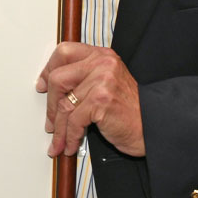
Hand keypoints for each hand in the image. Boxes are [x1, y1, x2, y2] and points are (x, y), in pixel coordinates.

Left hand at [36, 42, 144, 157]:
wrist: (154, 126)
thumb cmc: (130, 109)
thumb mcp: (108, 83)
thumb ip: (85, 78)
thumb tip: (51, 87)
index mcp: (102, 56)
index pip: (64, 52)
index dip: (48, 69)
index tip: (43, 85)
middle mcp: (102, 64)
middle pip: (58, 79)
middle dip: (50, 105)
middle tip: (50, 122)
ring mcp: (102, 81)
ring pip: (64, 104)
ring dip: (58, 128)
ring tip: (57, 140)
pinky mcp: (101, 101)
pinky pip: (74, 121)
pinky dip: (69, 137)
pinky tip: (69, 145)